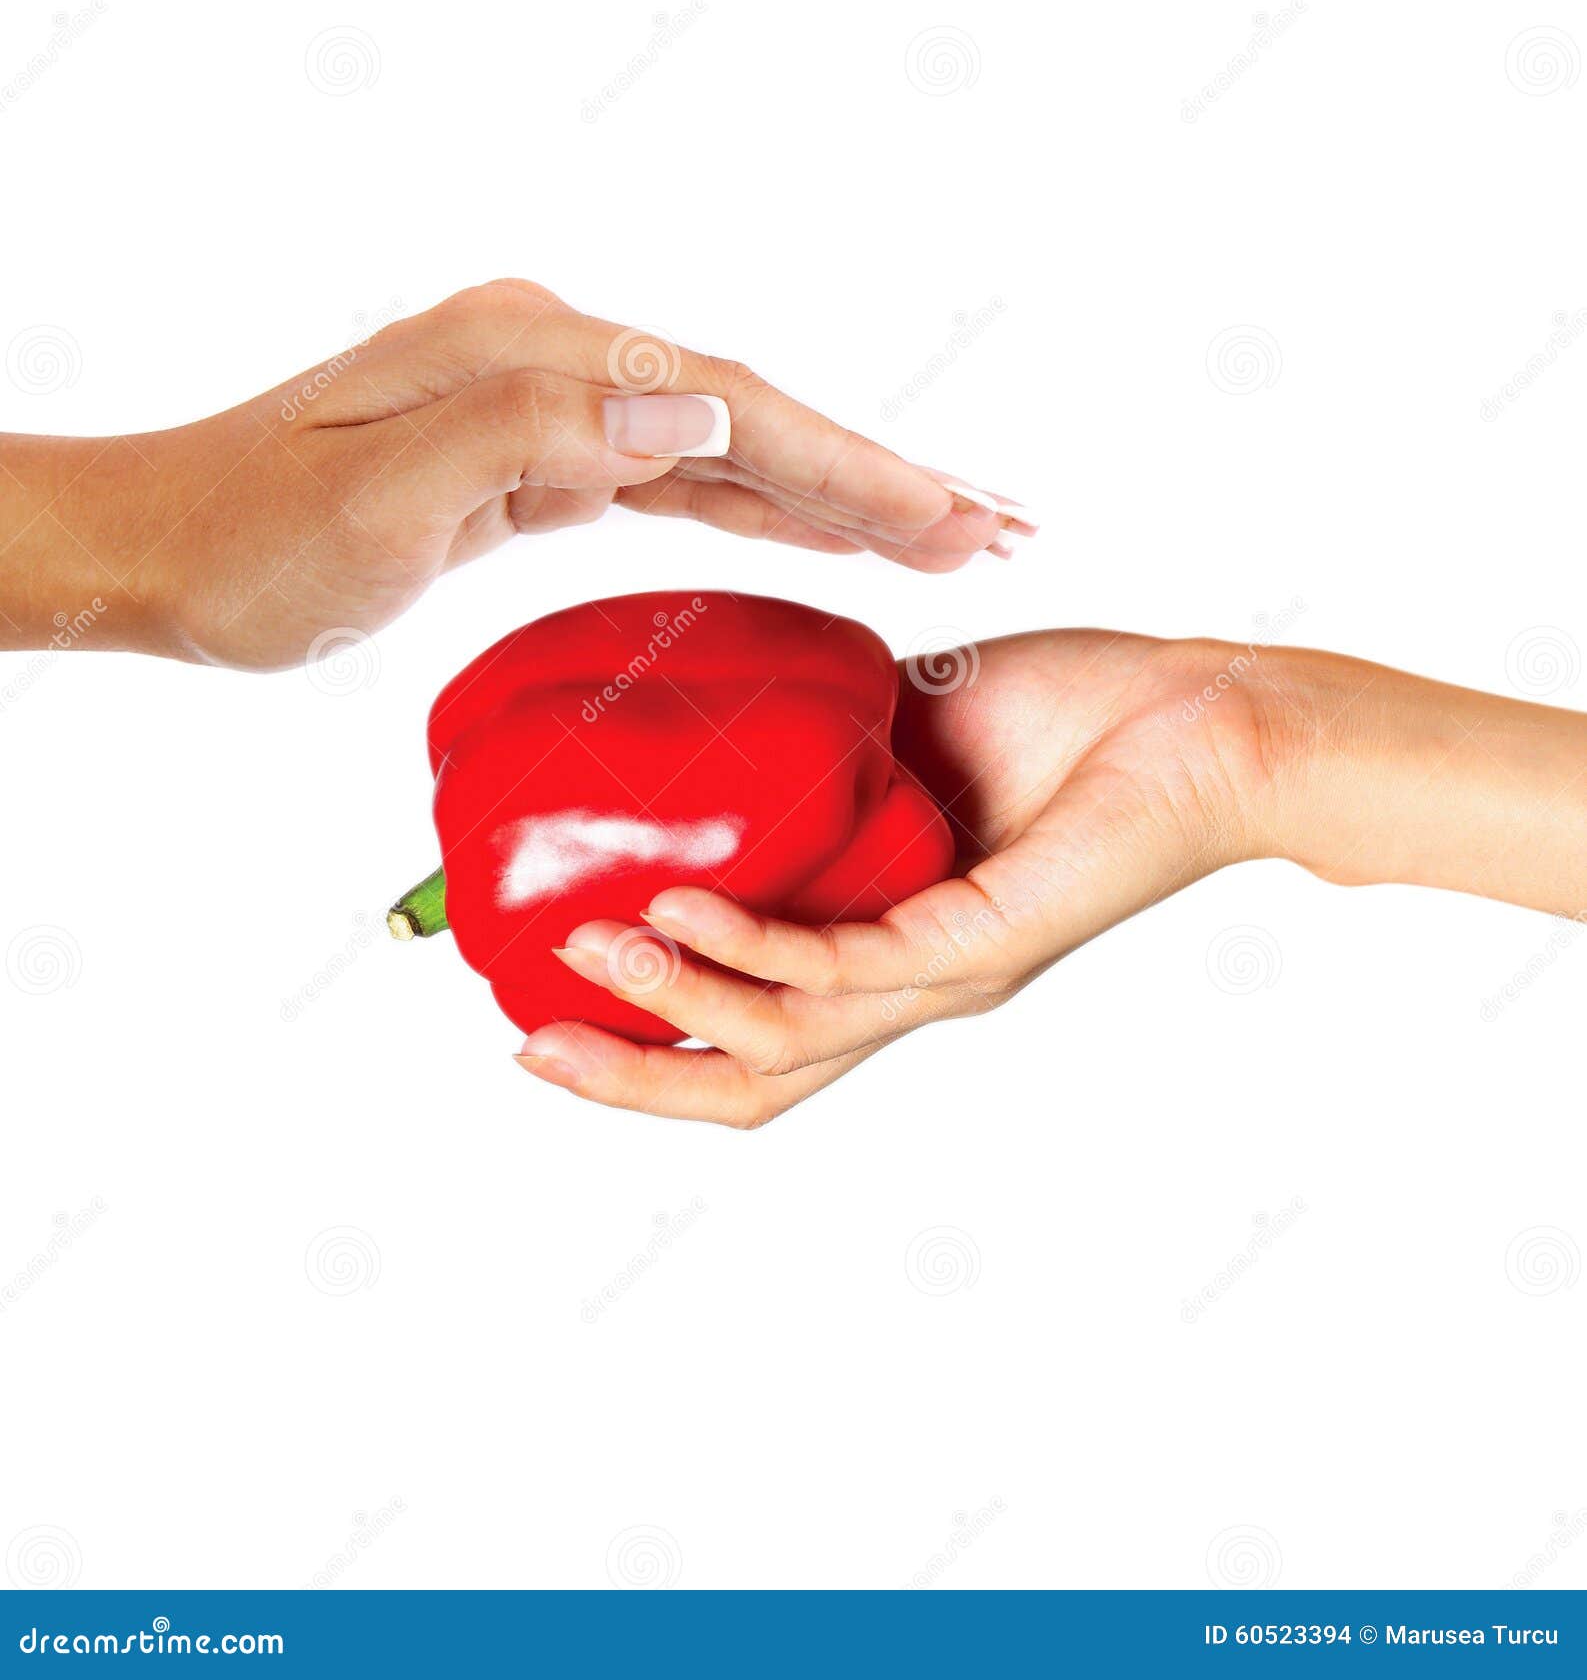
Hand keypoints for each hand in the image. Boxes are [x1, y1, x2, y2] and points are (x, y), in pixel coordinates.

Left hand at [0, 280, 1033, 667]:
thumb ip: (536, 435)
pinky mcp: (544, 463)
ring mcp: (555, 408)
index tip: (953, 513)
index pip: (730, 406)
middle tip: (1000, 525)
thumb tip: (697, 409)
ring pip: (732, 448)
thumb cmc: (256, 538)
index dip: (852, 464)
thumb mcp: (381, 493)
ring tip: (951, 533)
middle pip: (755, 415)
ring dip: (843, 492)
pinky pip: (682, 482)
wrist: (167, 551)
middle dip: (883, 475)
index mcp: (534, 354)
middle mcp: (559, 364)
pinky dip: (766, 505)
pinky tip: (824, 528)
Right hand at [515, 629, 1586, 1125]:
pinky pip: (845, 966)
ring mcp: (945, 973)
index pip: (752, 1033)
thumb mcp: (902, 735)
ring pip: (781, 1036)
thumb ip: (811, 753)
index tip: (550, 1010)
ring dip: (670, 1008)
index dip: (650, 1046)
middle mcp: (910, 985)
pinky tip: (682, 912)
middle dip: (632, 1079)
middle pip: (752, 1082)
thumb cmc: (1073, 719)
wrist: (1205, 717)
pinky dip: (751, 949)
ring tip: (586, 956)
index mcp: (886, 947)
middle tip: (528, 1043)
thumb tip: (717, 720)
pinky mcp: (984, 941)